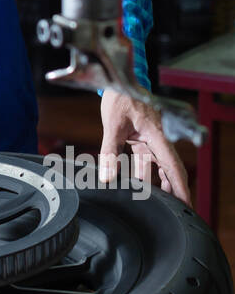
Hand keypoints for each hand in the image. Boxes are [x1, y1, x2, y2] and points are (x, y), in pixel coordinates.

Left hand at [99, 88, 190, 203]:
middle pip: (171, 170)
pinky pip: (148, 160)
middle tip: (178, 211)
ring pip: (160, 167)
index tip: (187, 204)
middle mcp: (159, 139)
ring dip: (160, 184)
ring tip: (161, 204)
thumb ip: (109, 152)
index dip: (180, 187)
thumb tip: (106, 177)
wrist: (118, 82)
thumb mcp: (112, 125)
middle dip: (175, 190)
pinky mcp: (142, 139)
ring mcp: (151, 140)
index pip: (173, 167)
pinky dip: (146, 174)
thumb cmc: (120, 99)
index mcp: (158, 136)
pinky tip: (142, 186)